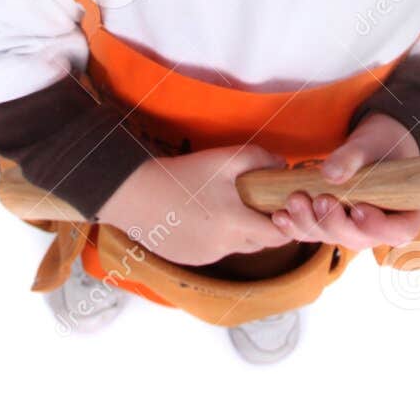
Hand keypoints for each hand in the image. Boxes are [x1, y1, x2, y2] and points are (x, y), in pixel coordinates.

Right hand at [97, 143, 293, 265]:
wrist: (135, 193)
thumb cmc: (182, 174)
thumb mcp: (222, 159)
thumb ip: (258, 158)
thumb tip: (282, 164)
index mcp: (235, 224)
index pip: (278, 236)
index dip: (285, 223)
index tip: (281, 206)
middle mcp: (223, 247)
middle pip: (259, 244)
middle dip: (264, 226)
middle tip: (257, 202)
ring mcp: (206, 257)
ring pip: (237, 248)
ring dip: (241, 233)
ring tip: (228, 207)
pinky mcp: (190, 260)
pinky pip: (216, 252)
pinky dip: (218, 238)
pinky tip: (204, 217)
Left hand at [270, 112, 419, 250]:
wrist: (371, 145)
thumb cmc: (381, 142)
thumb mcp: (371, 143)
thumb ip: (353, 157)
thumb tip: (329, 175)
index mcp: (405, 213)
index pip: (398, 231)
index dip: (378, 227)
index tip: (359, 210)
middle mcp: (379, 229)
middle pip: (358, 239)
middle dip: (335, 223)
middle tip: (320, 201)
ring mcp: (353, 230)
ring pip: (331, 238)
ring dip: (310, 224)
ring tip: (294, 201)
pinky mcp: (330, 225)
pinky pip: (312, 233)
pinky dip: (295, 226)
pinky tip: (280, 215)